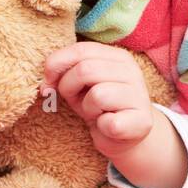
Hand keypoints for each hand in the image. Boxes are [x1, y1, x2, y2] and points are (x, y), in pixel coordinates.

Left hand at [42, 42, 152, 159]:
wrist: (126, 136)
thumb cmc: (99, 107)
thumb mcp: (80, 85)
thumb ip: (65, 73)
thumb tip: (46, 84)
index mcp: (118, 57)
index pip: (81, 50)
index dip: (56, 66)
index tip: (49, 84)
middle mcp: (132, 71)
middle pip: (85, 70)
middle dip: (69, 88)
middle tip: (76, 102)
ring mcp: (139, 95)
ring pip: (97, 95)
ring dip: (88, 109)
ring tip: (97, 113)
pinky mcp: (142, 122)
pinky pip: (109, 122)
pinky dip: (101, 128)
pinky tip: (108, 127)